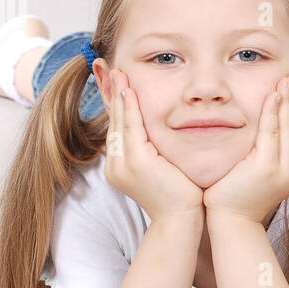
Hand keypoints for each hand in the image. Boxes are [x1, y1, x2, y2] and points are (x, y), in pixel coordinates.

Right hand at [103, 68, 205, 224]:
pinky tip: (128, 89)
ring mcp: (124, 164)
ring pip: (121, 121)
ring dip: (119, 94)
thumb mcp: (164, 169)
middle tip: (106, 67)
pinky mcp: (137, 162)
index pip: (118, 127)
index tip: (113, 81)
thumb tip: (160, 136)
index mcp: (122, 166)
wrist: (182, 220)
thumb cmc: (180, 197)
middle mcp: (117, 164)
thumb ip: (157, 152)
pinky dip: (130, 107)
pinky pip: (131, 128)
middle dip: (111, 93)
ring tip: (117, 72)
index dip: (115, 103)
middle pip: (113, 121)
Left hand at [201, 72, 288, 226]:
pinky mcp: (268, 168)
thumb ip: (266, 154)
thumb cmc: (238, 198)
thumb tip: (266, 136)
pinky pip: (272, 133)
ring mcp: (284, 170)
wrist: (231, 223)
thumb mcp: (258, 173)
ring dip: (288, 100)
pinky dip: (273, 112)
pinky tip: (273, 95)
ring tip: (287, 79)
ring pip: (288, 127)